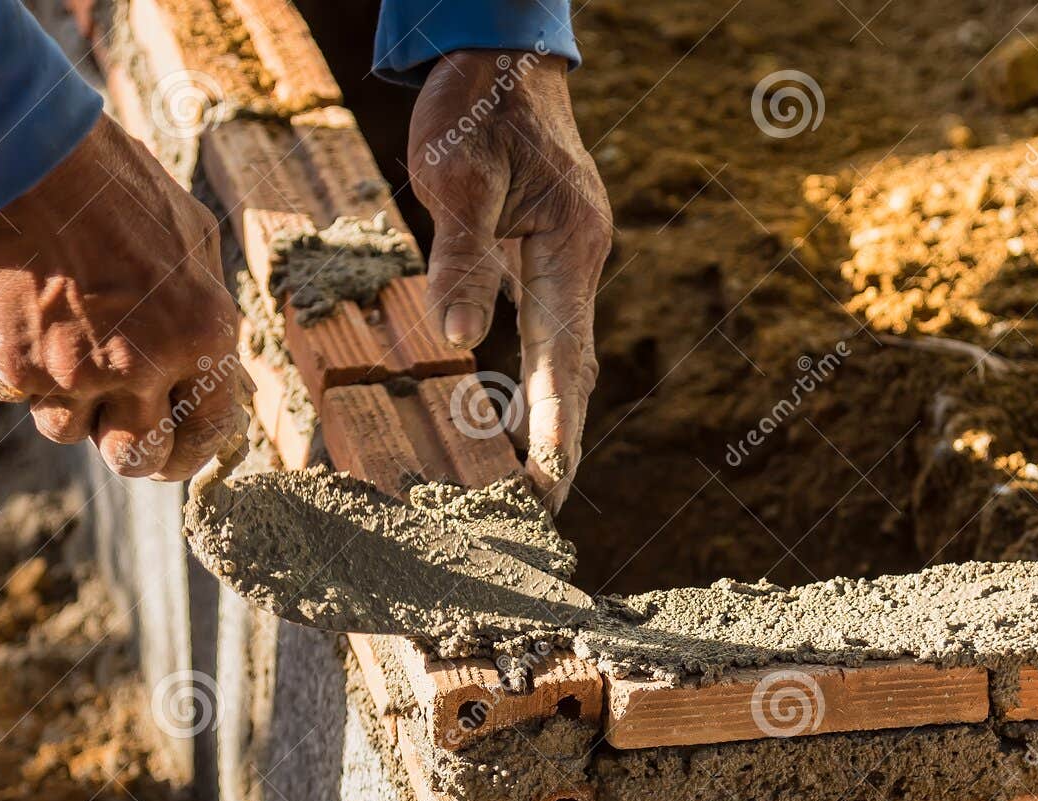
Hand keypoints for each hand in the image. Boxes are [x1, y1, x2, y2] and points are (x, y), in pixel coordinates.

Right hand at [0, 115, 239, 479]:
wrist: (24, 155)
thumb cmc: (117, 185)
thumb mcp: (194, 238)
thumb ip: (204, 311)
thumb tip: (214, 367)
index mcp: (201, 335)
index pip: (208, 430)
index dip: (196, 442)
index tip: (183, 439)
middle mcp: (139, 366)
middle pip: (135, 459)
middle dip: (135, 450)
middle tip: (127, 428)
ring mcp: (68, 372)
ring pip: (67, 432)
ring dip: (71, 404)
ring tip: (67, 346)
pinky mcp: (8, 365)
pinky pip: (16, 392)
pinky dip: (18, 367)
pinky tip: (23, 317)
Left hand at [408, 50, 611, 508]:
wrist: (502, 53)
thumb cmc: (477, 107)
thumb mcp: (459, 177)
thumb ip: (463, 257)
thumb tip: (460, 339)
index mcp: (568, 246)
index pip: (564, 356)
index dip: (556, 426)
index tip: (550, 486)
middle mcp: (578, 260)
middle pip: (575, 368)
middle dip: (562, 439)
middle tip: (546, 510)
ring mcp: (567, 258)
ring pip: (565, 353)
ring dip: (552, 417)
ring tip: (536, 484)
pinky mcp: (547, 254)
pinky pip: (548, 330)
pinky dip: (537, 379)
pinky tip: (514, 415)